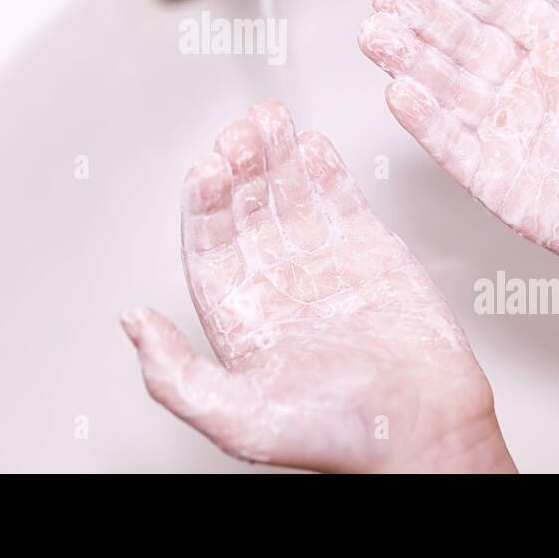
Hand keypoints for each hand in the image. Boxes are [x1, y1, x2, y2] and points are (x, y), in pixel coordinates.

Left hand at [122, 100, 513, 472]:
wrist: (427, 432)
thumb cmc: (340, 440)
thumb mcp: (240, 420)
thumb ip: (175, 375)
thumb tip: (131, 322)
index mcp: (239, 317)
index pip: (208, 244)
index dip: (204, 203)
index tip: (207, 168)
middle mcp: (275, 284)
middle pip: (244, 208)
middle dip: (239, 166)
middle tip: (241, 132)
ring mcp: (321, 261)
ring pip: (286, 194)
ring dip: (274, 154)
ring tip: (269, 118)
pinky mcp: (368, 249)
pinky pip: (336, 197)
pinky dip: (322, 168)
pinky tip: (309, 143)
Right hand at [358, 0, 558, 293]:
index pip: (503, 8)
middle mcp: (533, 89)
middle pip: (462, 43)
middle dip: (421, 16)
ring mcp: (513, 135)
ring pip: (447, 88)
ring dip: (408, 59)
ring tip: (374, 32)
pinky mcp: (500, 182)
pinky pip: (451, 145)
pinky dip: (423, 120)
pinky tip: (398, 91)